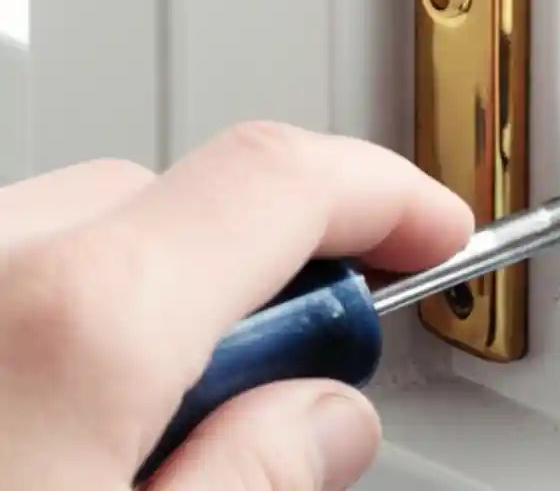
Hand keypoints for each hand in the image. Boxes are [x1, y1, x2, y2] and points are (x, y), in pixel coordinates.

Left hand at [0, 122, 472, 489]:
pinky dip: (42, 316)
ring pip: (70, 233)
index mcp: (68, 328)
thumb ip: (254, 481)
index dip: (385, 195)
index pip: (276, 181)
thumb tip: (324, 423)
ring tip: (128, 439)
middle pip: (166, 203)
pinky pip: (2, 267)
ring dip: (136, 305)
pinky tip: (35, 426)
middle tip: (279, 390)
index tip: (435, 232)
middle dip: (250, 277)